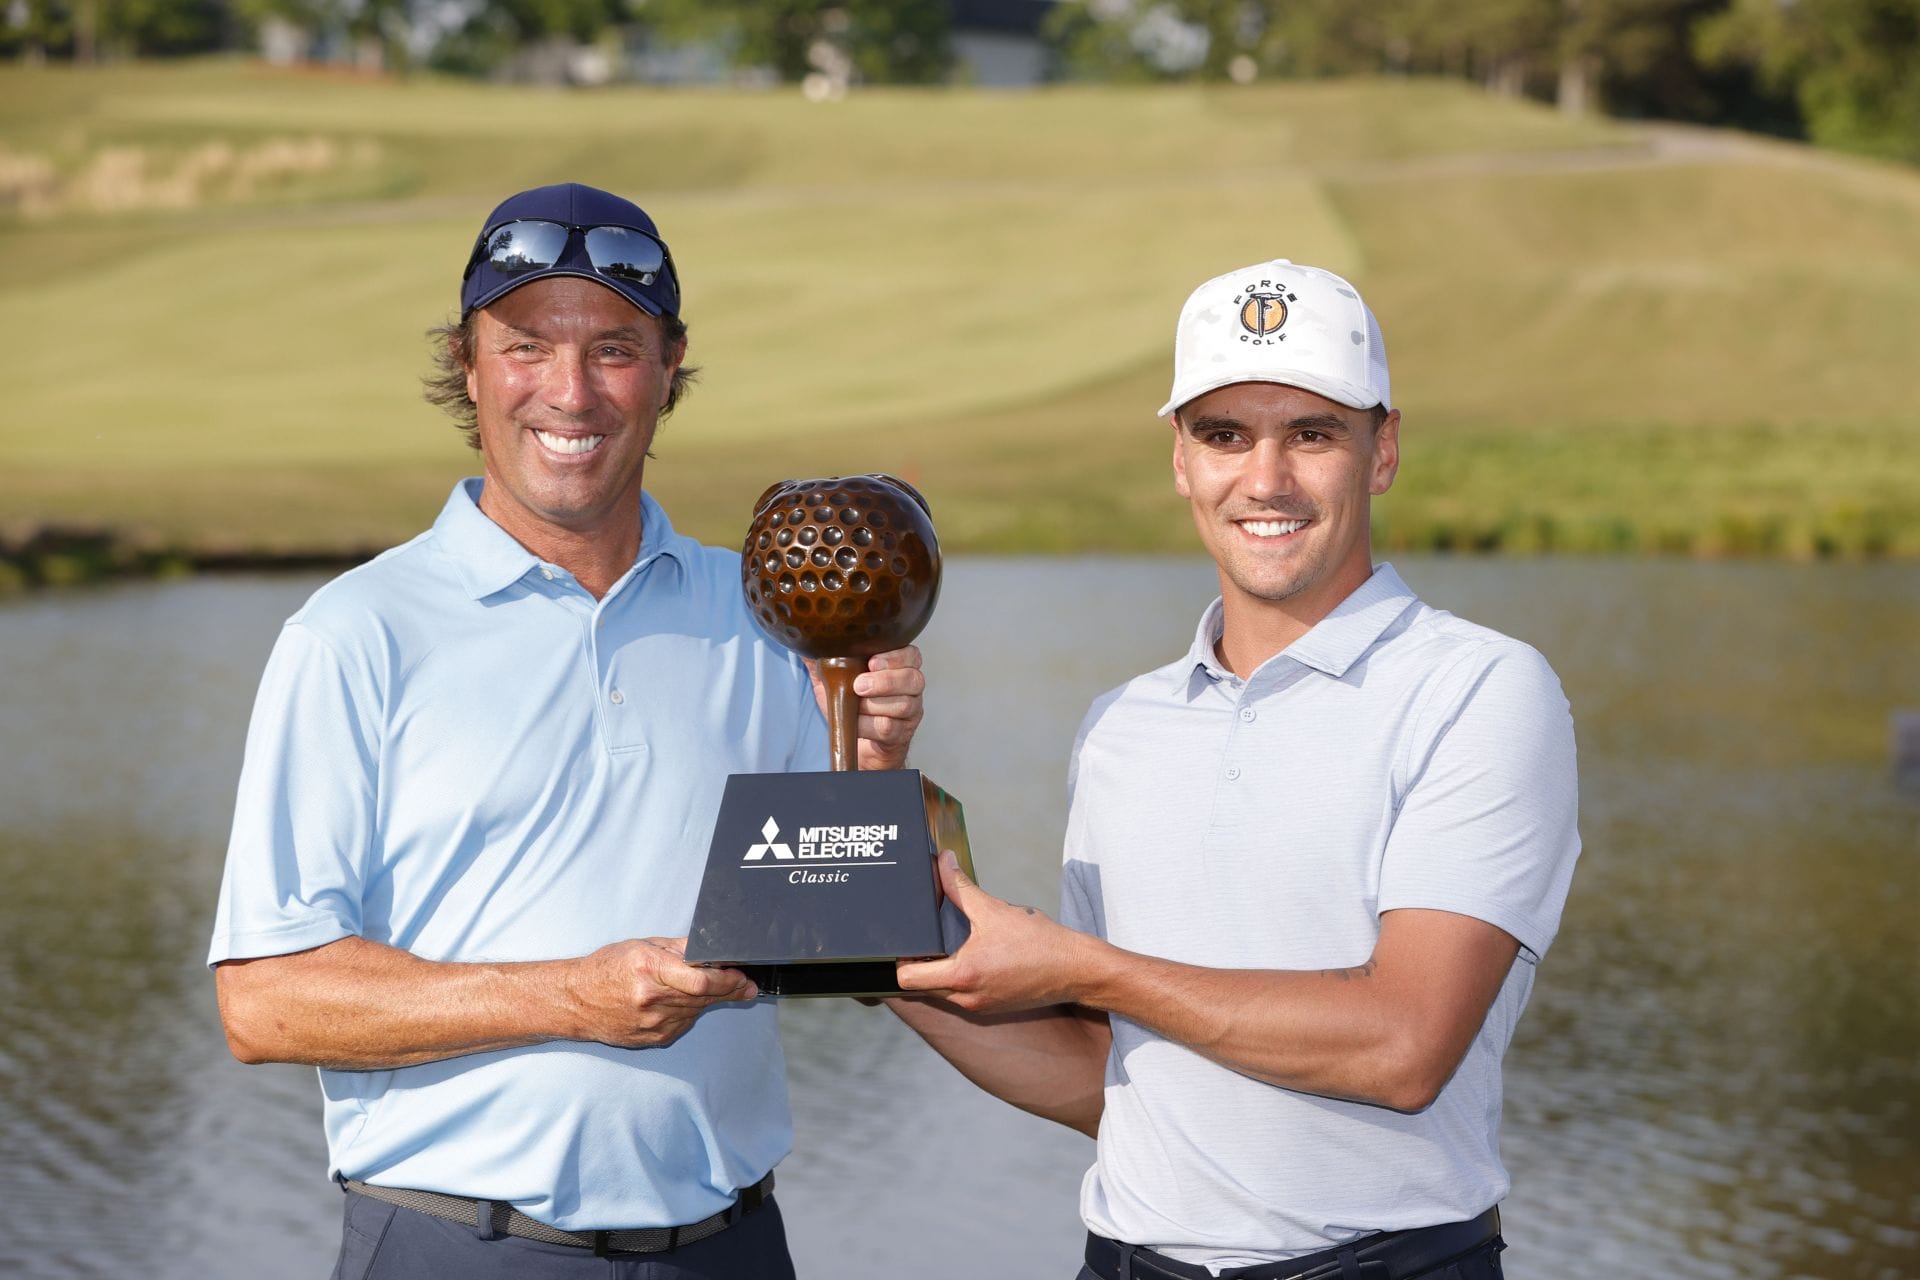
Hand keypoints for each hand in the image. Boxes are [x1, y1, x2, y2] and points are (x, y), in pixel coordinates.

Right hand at [564, 938, 757, 1048]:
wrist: (576, 1002)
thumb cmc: (606, 969)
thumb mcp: (643, 946)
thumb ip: (681, 949)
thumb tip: (713, 952)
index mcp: (650, 970)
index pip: (702, 981)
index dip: (728, 980)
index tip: (741, 976)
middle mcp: (652, 1000)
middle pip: (705, 997)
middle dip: (728, 989)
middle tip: (743, 984)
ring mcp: (653, 1023)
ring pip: (696, 1010)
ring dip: (707, 1000)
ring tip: (704, 988)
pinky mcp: (654, 1038)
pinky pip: (684, 1023)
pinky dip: (688, 1012)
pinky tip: (677, 1002)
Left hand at [808, 645, 924, 770]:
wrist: (855, 739)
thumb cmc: (850, 703)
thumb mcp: (833, 677)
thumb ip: (823, 656)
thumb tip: (804, 639)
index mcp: (900, 664)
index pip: (911, 654)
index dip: (894, 657)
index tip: (871, 662)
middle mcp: (911, 685)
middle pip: (912, 679)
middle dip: (884, 682)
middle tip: (858, 685)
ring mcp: (910, 710)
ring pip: (903, 705)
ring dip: (873, 706)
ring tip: (855, 706)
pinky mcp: (902, 733)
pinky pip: (891, 728)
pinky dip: (868, 726)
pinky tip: (857, 724)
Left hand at [896, 851, 1088, 1012]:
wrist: (1076, 970)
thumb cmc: (1039, 942)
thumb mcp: (994, 910)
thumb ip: (961, 887)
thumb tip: (942, 862)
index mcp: (963, 976)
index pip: (907, 978)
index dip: (900, 958)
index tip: (906, 939)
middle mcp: (966, 998)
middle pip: (920, 986)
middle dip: (920, 962)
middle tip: (925, 937)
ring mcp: (979, 1007)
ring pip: (942, 991)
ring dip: (941, 969)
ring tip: (950, 943)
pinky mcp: (992, 1008)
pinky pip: (962, 995)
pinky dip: (960, 976)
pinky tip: (973, 954)